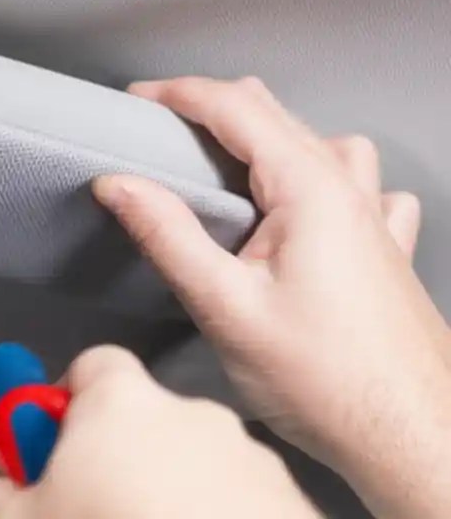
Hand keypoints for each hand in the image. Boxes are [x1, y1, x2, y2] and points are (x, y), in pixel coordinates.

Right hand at [0, 346, 319, 518]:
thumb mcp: (37, 514)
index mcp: (121, 399)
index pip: (87, 367)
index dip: (62, 404)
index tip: (48, 431)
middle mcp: (186, 409)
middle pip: (136, 410)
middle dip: (111, 446)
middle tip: (88, 487)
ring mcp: (239, 449)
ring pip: (189, 449)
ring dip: (165, 475)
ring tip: (145, 514)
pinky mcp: (279, 490)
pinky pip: (235, 486)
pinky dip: (215, 501)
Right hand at [93, 77, 450, 518]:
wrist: (409, 434)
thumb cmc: (328, 381)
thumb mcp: (225, 307)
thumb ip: (167, 235)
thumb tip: (120, 185)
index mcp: (310, 190)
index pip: (235, 108)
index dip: (178, 94)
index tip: (138, 100)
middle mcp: (349, 191)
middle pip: (276, 115)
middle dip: (213, 108)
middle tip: (163, 127)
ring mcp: (375, 217)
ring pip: (322, 142)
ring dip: (271, 136)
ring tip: (229, 161)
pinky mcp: (385, 250)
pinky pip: (364, 186)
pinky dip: (327, 176)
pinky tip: (309, 206)